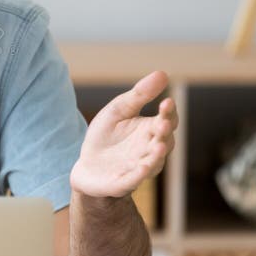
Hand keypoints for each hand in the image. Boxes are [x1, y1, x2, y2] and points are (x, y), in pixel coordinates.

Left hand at [69, 70, 177, 197]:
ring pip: (154, 162)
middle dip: (163, 132)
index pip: (166, 120)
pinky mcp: (124, 182)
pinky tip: (142, 167)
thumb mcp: (119, 111)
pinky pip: (135, 179)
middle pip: (164, 140)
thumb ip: (139, 95)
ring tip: (158, 145)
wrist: (87, 165)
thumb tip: (163, 73)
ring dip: (156, 155)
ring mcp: (139, 167)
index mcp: (150, 130)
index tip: (167, 102)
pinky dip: (140, 174)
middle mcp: (150, 150)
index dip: (168, 112)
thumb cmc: (106, 136)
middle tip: (161, 121)